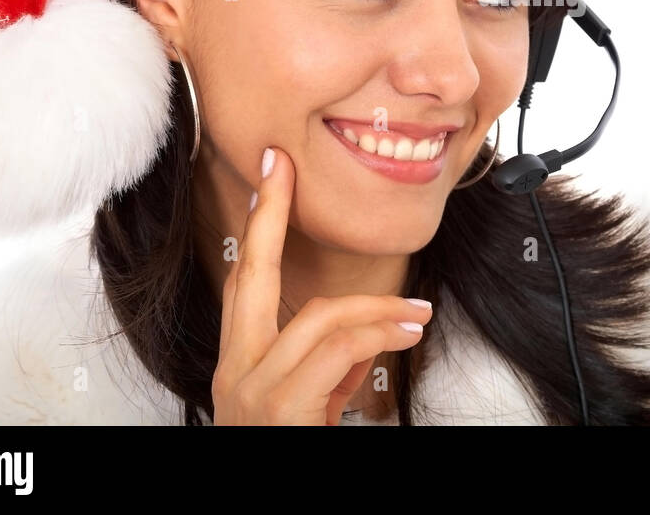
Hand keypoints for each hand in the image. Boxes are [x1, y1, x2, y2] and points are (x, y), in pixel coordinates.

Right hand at [211, 145, 432, 423]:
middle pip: (251, 275)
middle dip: (270, 215)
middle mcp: (233, 371)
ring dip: (378, 310)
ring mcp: (249, 390)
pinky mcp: (278, 409)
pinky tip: (406, 331)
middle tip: (283, 167)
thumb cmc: (294, 448)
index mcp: (238, 363)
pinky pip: (335, 349)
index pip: (245, 280)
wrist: (272, 501)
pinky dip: (378, 333)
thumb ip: (326, 364)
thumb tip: (363, 332)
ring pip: (320, 317)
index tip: (270, 173)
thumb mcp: (310, 405)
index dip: (258, 223)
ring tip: (416, 313)